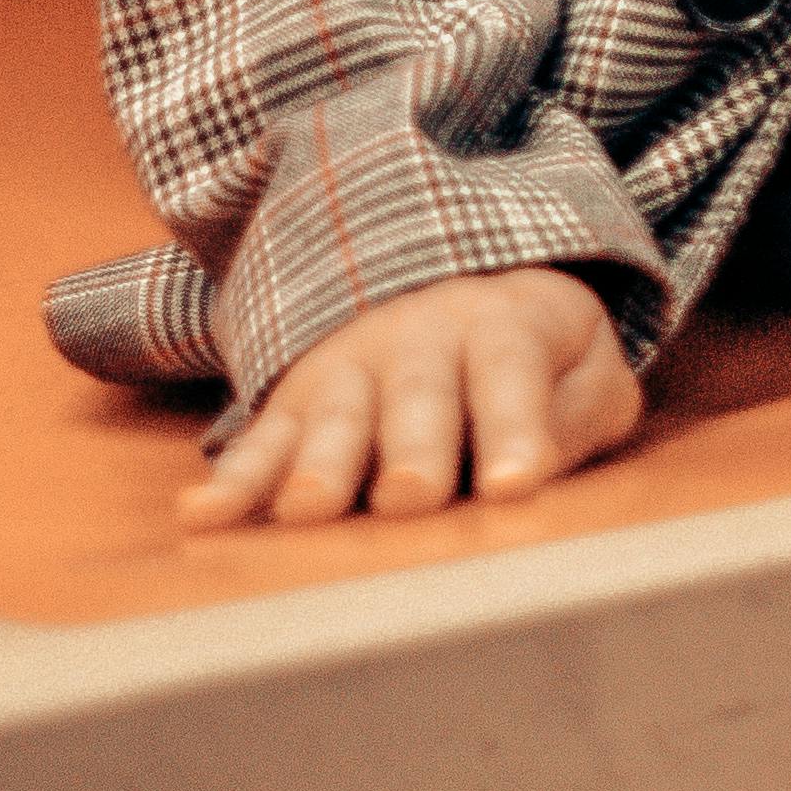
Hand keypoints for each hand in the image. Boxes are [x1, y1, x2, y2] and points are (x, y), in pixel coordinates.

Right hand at [182, 263, 649, 529]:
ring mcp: (350, 369)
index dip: (516, 425)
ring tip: (310, 509)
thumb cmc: (534, 350)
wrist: (444, 274)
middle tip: (412, 495)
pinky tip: (205, 516)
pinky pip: (262, 440)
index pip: (511, 370)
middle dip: (413, 446)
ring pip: (335, 417)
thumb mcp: (585, 363)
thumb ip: (582, 410)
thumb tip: (542, 464)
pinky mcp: (296, 403)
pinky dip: (234, 479)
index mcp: (501, 324)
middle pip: (417, 394)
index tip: (516, 484)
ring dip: (320, 462)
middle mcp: (419, 339)